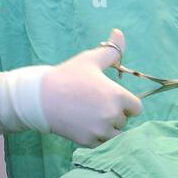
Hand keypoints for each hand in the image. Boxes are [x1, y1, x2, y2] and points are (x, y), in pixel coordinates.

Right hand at [0, 29, 142, 145]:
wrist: (41, 98)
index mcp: (117, 96)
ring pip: (115, 135)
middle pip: (124, 121)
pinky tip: (84, 125)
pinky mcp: (88, 142)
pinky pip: (101, 144)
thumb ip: (111, 50)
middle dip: (115, 115)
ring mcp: (100, 131)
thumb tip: (119, 32)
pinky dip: (96, 138)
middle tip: (96, 105)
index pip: (137, 108)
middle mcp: (112, 116)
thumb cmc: (68, 76)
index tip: (113, 99)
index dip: (127, 103)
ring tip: (92, 117)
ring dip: (108, 129)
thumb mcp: (90, 59)